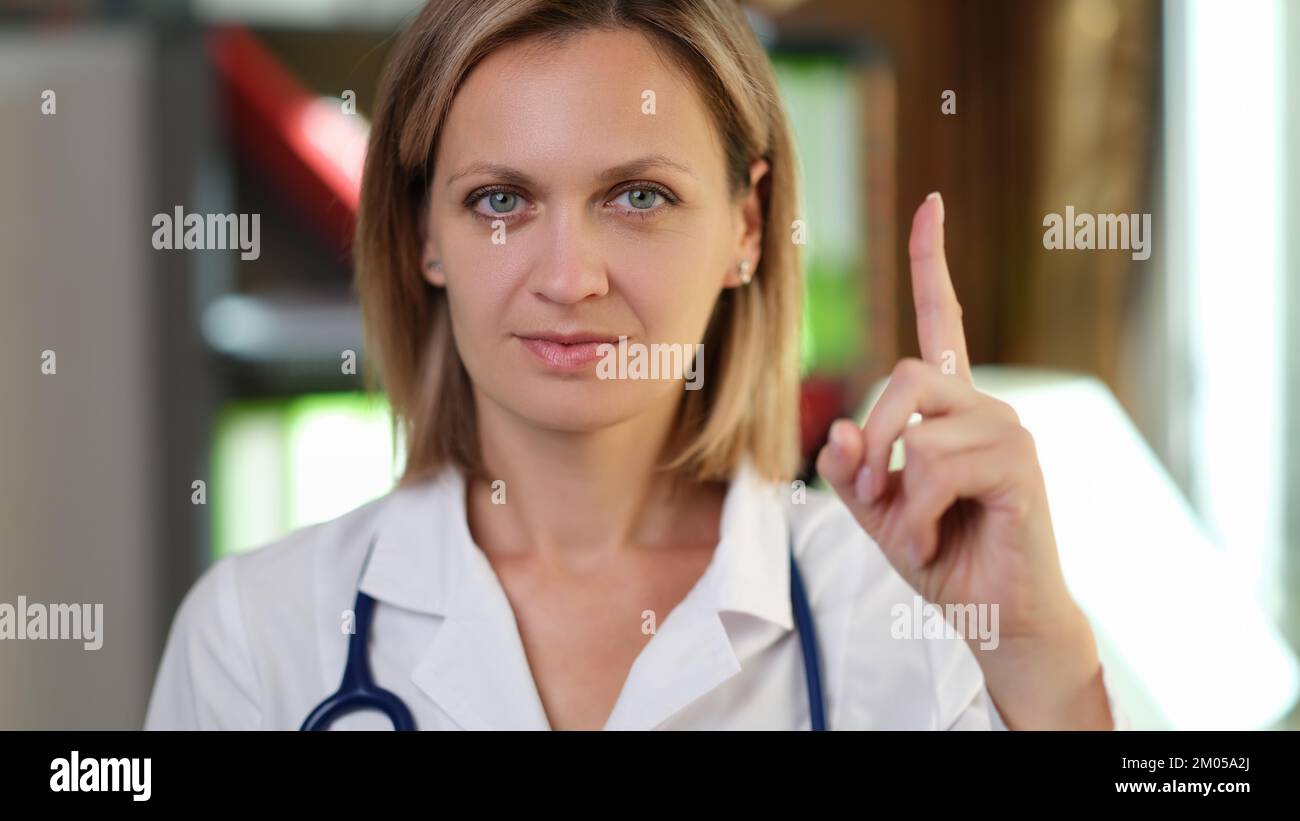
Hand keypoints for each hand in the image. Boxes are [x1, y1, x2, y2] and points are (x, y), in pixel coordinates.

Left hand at [815, 192, 1112, 728]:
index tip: (932, 203)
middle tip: (870, 495)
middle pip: (902, 376)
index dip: (931, 262)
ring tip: (915, 531)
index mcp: (951, 408)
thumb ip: (850, 469)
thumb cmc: (944, 556)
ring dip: (895, 494)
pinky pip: (936, 466)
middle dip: (870, 438)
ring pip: (917, 429)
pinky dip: (915, 514)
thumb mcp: (877, 511)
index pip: (941, 321)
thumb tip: (834, 429)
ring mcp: (1008, 431)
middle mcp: (984, 407)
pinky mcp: (1020, 465)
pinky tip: (936, 539)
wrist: (997, 617)